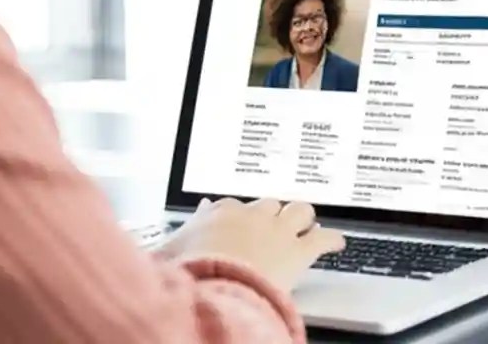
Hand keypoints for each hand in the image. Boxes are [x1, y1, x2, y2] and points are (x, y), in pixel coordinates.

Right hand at [156, 198, 345, 291]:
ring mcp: (276, 231)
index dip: (235, 213)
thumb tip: (149, 246)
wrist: (216, 285)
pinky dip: (332, 240)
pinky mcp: (298, 251)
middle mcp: (250, 216)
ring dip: (303, 216)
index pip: (229, 206)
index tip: (235, 216)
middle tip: (275, 220)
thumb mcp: (163, 256)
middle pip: (267, 203)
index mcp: (218, 215)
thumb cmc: (189, 273)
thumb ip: (162, 247)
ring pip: (298, 211)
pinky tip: (338, 242)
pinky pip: (322, 239)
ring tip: (308, 221)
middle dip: (272, 212)